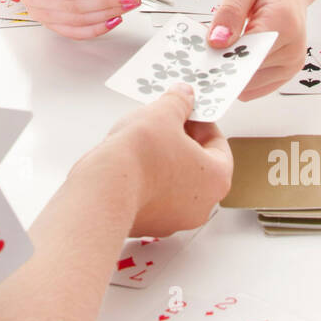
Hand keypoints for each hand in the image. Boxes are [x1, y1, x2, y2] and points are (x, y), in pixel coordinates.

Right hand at [78, 83, 232, 236]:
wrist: (103, 189)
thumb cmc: (139, 156)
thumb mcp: (163, 113)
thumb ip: (179, 101)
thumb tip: (183, 95)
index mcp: (216, 179)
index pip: (218, 144)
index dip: (200, 122)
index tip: (185, 111)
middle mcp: (201, 205)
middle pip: (198, 165)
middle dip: (182, 142)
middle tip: (164, 123)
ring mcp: (175, 220)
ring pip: (175, 183)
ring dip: (164, 163)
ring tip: (143, 143)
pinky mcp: (149, 225)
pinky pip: (153, 198)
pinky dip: (146, 182)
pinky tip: (131, 165)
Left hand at [205, 0, 314, 98]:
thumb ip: (230, 10)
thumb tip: (217, 40)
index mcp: (283, 23)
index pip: (246, 56)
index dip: (218, 59)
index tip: (196, 56)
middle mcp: (292, 48)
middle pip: (246, 74)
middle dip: (219, 66)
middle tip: (199, 50)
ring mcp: (290, 63)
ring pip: (248, 86)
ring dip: (227, 73)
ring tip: (217, 48)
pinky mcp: (284, 71)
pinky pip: (253, 88)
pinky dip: (236, 77)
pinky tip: (226, 58)